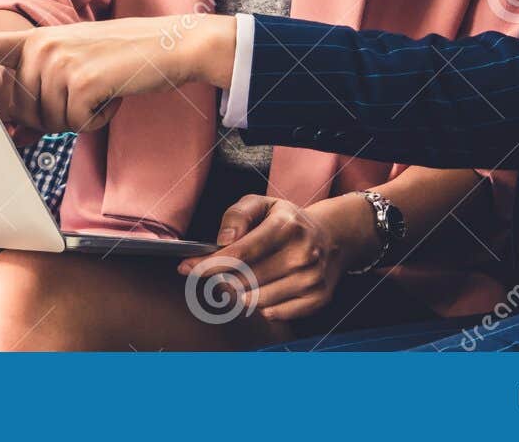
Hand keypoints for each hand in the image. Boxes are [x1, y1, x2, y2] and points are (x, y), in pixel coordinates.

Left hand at [0, 14, 236, 133]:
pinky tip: (112, 95)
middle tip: (85, 92)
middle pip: (20, 108)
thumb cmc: (123, 59)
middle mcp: (40, 48)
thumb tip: (15, 131)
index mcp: (36, 39)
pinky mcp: (79, 83)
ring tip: (102, 89)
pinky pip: (76, 124)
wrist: (171, 44)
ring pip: (49, 121)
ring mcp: (57, 63)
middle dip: (49, 116)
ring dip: (79, 116)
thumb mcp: (75, 64)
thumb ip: (41, 88)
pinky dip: (98, 119)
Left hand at [177, 193, 379, 321]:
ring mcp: (311, 280)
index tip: (186, 268)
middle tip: (215, 272)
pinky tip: (261, 288)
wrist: (332, 238)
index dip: (209, 264)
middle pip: (244, 280)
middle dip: (220, 278)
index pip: (240, 254)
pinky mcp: (317, 299)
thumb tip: (222, 241)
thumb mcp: (262, 204)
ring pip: (256, 300)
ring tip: (239, 279)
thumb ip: (237, 215)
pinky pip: (273, 313)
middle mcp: (302, 254)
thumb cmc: (287, 221)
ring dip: (238, 293)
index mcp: (287, 227)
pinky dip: (259, 304)